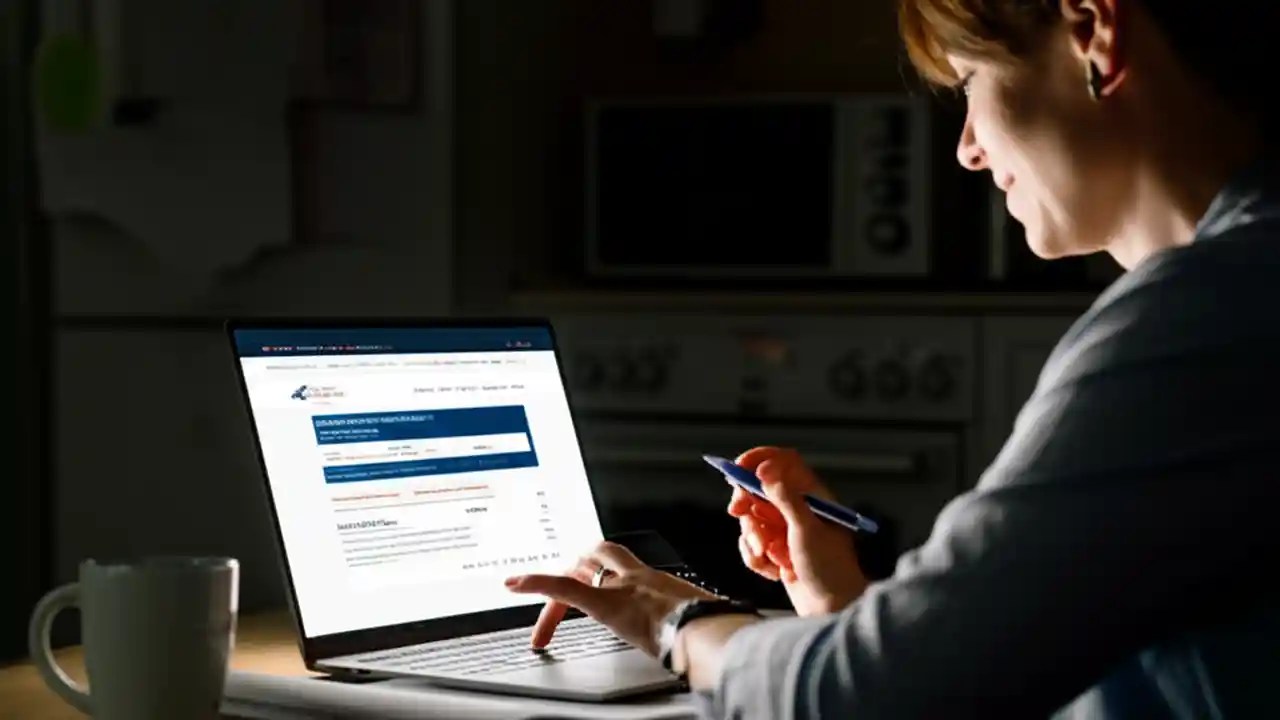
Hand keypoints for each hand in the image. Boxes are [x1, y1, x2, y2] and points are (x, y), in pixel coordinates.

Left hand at [505, 540, 718, 654]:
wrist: (712, 634)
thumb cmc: (714, 635)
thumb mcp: (700, 627)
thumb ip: (693, 629)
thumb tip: (703, 648)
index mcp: (660, 584)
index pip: (624, 565)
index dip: (601, 568)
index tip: (589, 580)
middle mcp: (639, 578)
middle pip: (595, 559)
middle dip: (575, 576)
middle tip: (558, 608)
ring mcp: (622, 587)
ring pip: (577, 570)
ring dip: (554, 590)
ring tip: (541, 627)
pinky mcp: (606, 603)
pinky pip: (561, 587)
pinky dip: (536, 582)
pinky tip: (514, 584)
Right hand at [727, 446, 868, 615]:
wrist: (831, 609)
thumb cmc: (829, 569)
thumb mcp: (806, 529)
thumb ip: (785, 498)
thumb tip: (766, 469)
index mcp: (811, 495)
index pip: (782, 462)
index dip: (758, 459)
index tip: (738, 469)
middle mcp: (797, 509)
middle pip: (759, 488)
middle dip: (746, 501)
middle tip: (736, 511)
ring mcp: (785, 530)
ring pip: (752, 519)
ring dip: (753, 537)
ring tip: (769, 555)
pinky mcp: (776, 551)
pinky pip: (751, 544)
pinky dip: (755, 557)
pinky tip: (773, 570)